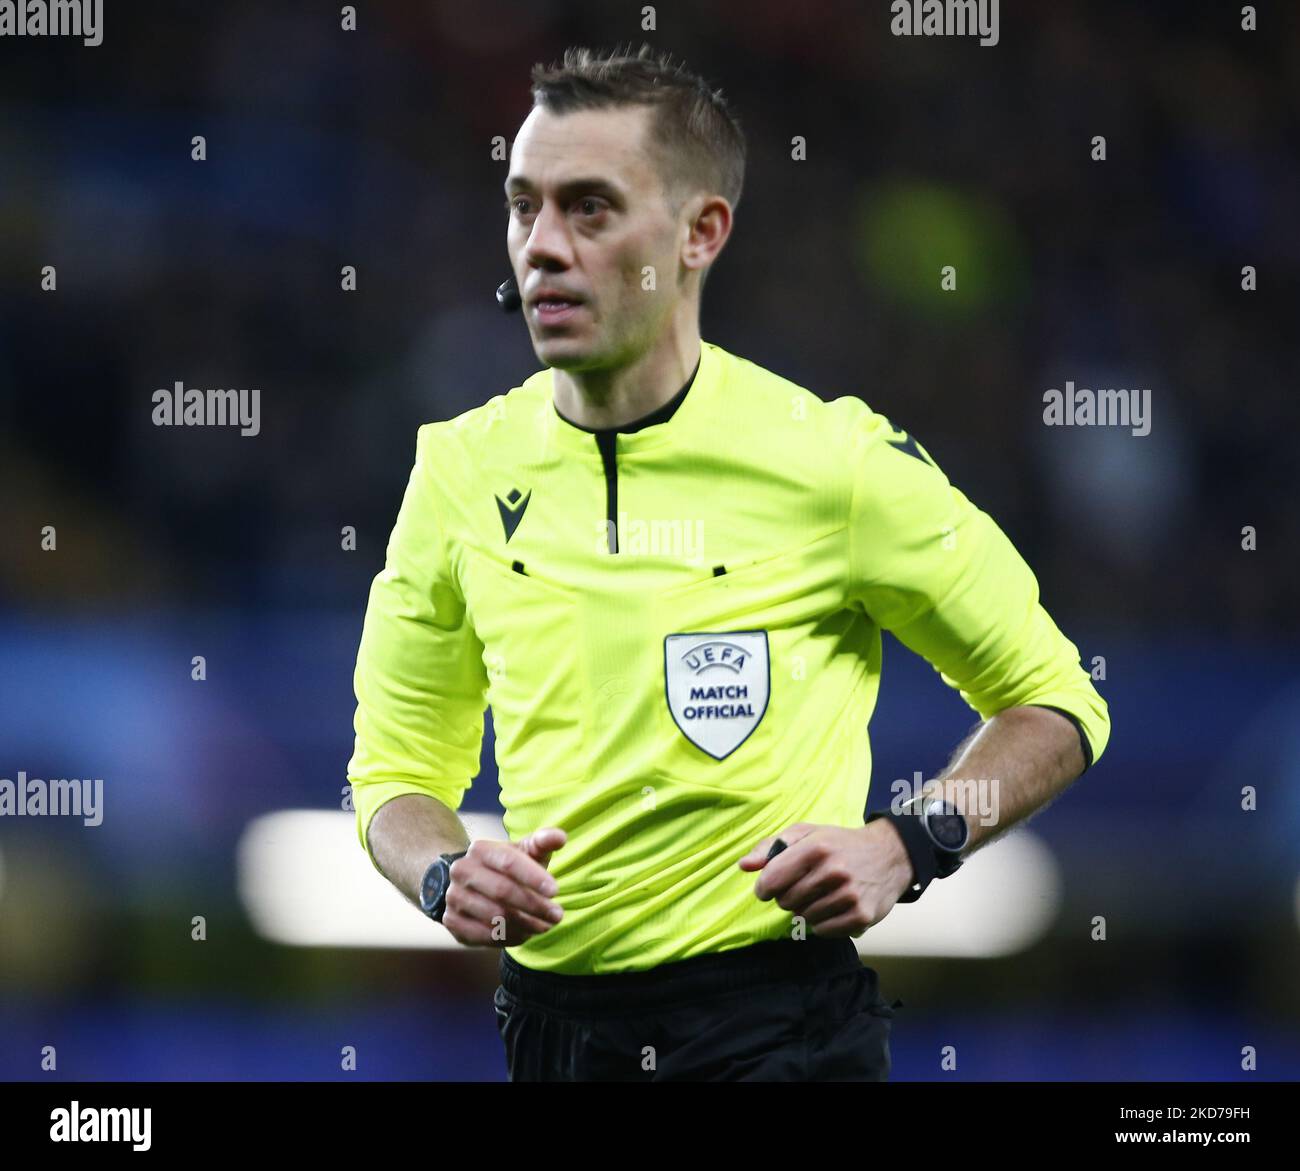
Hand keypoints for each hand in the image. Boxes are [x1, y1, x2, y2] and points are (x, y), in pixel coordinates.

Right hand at [441, 827, 566, 946]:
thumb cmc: (508, 867)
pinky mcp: (452, 921)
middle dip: (534, 905)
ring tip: (544, 926)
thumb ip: (543, 842)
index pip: (508, 862)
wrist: (472, 885)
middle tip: (557, 916)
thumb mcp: (525, 851)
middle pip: (502, 891)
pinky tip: (524, 935)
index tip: (555, 891)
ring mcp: (454, 896)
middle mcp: (462, 871)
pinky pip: (483, 935)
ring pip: (493, 916)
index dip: (533, 877)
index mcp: (481, 849)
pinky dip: (508, 938)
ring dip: (525, 924)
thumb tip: (560, 837)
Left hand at [737, 821, 913, 937]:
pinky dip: (822, 924)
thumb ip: (771, 847)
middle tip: (801, 887)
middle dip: (787, 897)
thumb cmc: (839, 844)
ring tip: (820, 895)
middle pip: (786, 901)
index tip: (768, 888)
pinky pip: (823, 931)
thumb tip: (744, 866)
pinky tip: (832, 907)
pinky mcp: (861, 915)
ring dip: (805, 910)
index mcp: (816, 847)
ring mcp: (849, 895)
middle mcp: (834, 871)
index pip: (772, 879)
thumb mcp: (806, 834)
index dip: (764, 887)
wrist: (888, 856)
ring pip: (803, 918)